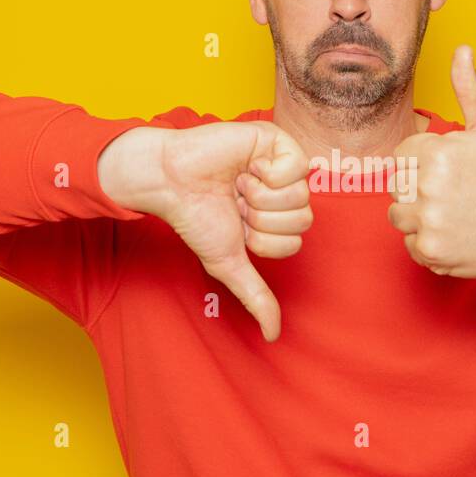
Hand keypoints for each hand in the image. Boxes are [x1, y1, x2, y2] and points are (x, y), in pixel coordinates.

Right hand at [99, 121, 311, 340]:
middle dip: (262, 219)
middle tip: (236, 203)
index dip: (262, 240)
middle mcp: (284, 191)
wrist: (172, 181)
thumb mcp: (230, 263)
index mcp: (277, 218)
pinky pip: (299, 167)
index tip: (236, 223)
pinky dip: (269, 173)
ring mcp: (282, 165)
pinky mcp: (277, 140)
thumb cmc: (196, 218)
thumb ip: (256, 296)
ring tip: (238, 184)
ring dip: (261, 196)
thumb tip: (274, 335)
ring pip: (301, 196)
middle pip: (303, 219)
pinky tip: (247, 166)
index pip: (296, 242)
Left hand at [386, 45, 475, 278]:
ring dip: (419, 216)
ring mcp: (429, 222)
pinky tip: (454, 233)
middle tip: (454, 193)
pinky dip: (427, 243)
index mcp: (438, 152)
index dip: (424, 160)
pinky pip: (409, 244)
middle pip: (396, 184)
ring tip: (453, 212)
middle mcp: (429, 187)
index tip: (450, 169)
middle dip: (418, 187)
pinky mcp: (431, 252)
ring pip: (398, 215)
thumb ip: (470, 88)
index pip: (402, 154)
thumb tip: (462, 49)